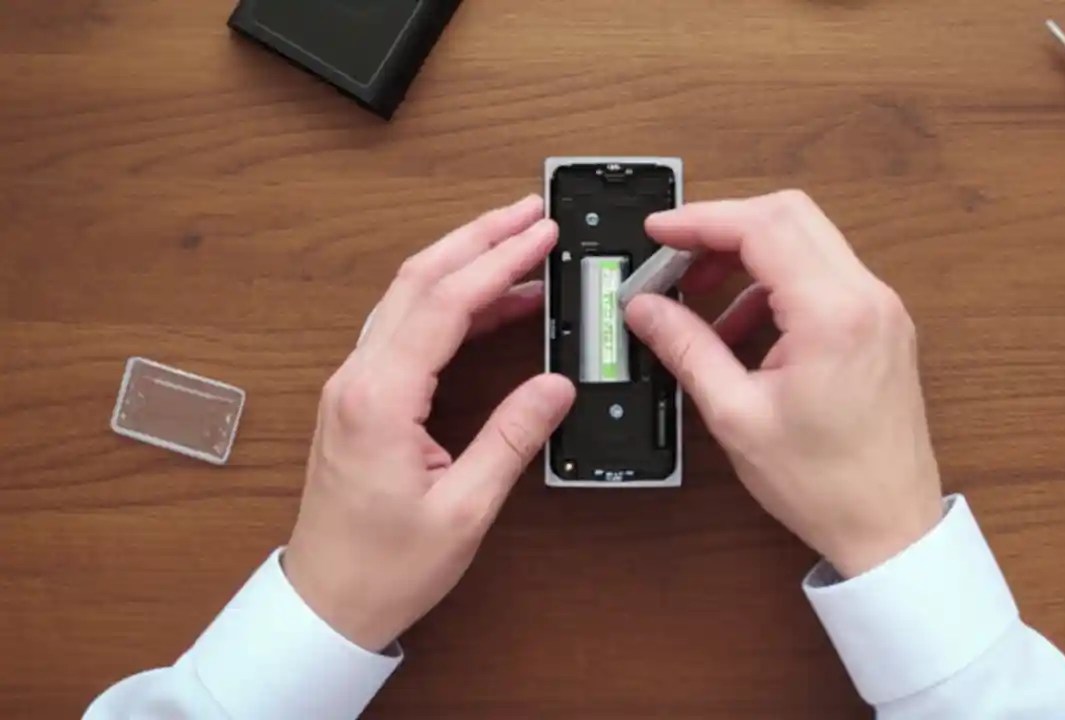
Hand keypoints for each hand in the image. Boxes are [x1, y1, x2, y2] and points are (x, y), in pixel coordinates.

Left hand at [285, 195, 574, 651]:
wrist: (325, 602)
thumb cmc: (383, 567)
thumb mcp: (464, 509)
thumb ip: (512, 438)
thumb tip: (556, 385)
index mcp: (379, 398)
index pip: (446, 303)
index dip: (499, 261)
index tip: (541, 234)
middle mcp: (357, 378)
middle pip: (420, 279)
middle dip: (478, 237)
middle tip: (532, 213)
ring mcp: (352, 383)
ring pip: (408, 296)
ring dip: (462, 262)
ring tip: (519, 246)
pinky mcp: (359, 396)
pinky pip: (405, 327)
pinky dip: (449, 302)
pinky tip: (489, 305)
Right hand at [625, 191, 942, 577]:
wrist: (890, 527)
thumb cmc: (825, 484)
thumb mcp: (736, 415)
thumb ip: (687, 348)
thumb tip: (646, 308)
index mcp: (833, 314)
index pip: (762, 227)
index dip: (701, 220)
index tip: (659, 231)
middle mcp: (867, 297)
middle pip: (789, 215)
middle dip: (724, 228)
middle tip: (676, 260)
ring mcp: (881, 309)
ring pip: (807, 241)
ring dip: (749, 258)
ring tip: (700, 303)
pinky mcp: (882, 325)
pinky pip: (824, 276)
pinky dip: (777, 285)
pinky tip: (743, 330)